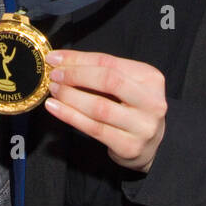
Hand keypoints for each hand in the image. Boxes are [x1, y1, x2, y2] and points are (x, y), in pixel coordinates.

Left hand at [43, 50, 166, 172]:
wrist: (151, 146)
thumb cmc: (133, 109)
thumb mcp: (126, 85)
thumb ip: (100, 72)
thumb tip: (63, 61)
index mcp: (151, 78)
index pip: (109, 62)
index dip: (79, 59)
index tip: (55, 58)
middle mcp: (152, 101)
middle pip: (108, 81)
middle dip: (76, 76)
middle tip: (54, 75)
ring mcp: (142, 126)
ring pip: (99, 107)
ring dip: (70, 96)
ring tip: (53, 90)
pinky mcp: (129, 146)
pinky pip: (94, 128)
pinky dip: (70, 116)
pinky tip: (55, 108)